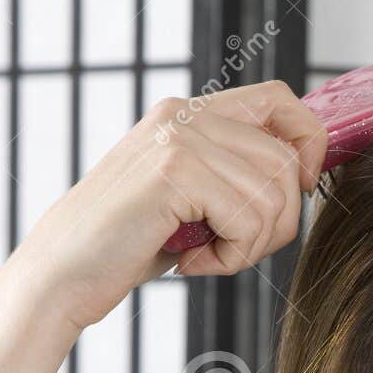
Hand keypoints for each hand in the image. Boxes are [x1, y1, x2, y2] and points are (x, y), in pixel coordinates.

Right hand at [6, 78, 326, 333]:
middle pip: (285, 161)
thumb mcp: (195, 198)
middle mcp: (184, 115)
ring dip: (250, 246)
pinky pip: (248, 220)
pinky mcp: (174, 171)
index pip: (280, 100)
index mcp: (191, 114)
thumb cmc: (133, 243)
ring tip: (205, 257)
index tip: (299, 190)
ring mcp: (178, 138)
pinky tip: (190, 263)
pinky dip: (231, 257)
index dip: (308, 146)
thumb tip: (305, 175)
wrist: (64, 273)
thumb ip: (237, 173)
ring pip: (273, 196)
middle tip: (233, 250)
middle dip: (279, 222)